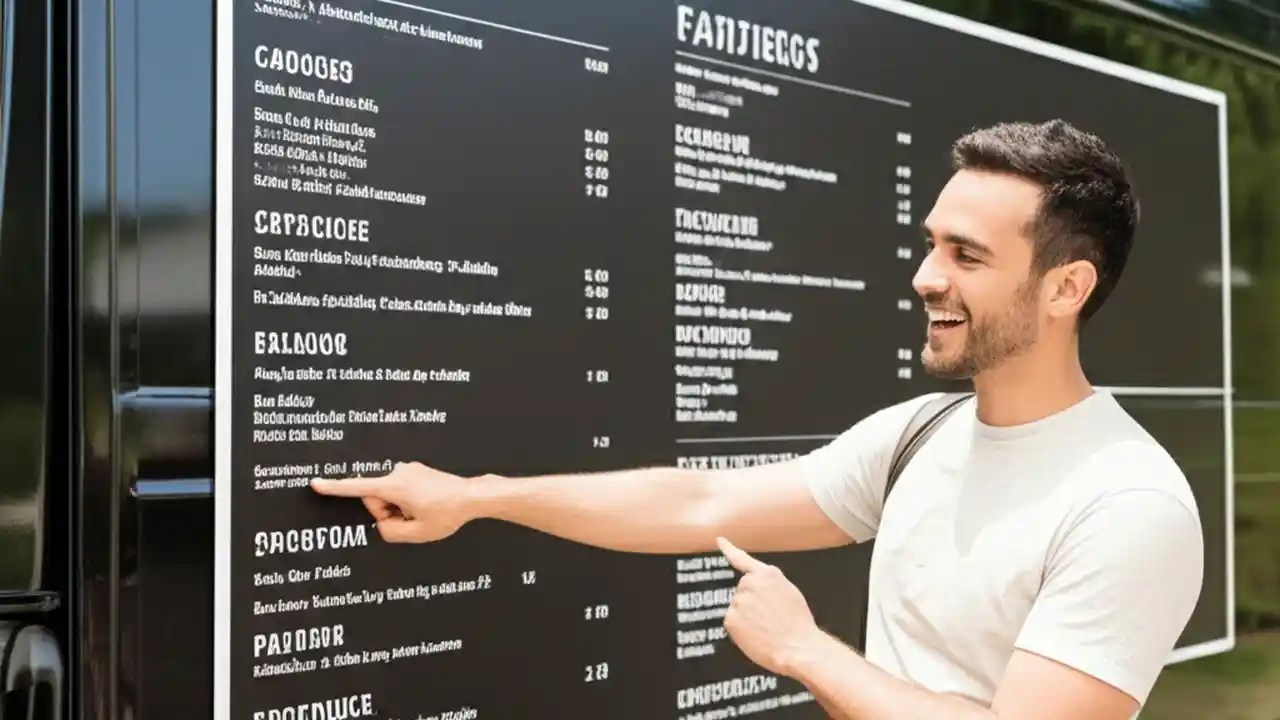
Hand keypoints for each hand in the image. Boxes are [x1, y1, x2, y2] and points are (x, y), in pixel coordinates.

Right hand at [310, 462, 478, 542]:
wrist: (471, 496)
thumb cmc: (447, 514)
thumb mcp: (417, 533)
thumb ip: (390, 533)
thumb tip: (382, 524)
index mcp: (395, 487)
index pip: (358, 488)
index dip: (334, 487)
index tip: (315, 483)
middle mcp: (398, 473)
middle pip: (375, 497)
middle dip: (386, 512)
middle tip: (410, 519)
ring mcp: (407, 469)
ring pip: (388, 494)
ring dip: (399, 507)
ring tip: (422, 512)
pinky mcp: (414, 470)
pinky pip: (400, 489)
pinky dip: (407, 500)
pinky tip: (425, 505)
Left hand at [718, 536, 823, 676]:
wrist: (797, 647)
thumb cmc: (798, 624)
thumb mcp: (790, 593)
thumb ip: (771, 585)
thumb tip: (760, 589)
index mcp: (767, 574)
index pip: (743, 560)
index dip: (729, 549)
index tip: (719, 540)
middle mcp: (750, 583)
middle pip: (742, 591)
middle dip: (751, 603)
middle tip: (769, 618)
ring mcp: (738, 600)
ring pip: (737, 608)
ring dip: (746, 617)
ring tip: (766, 628)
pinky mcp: (730, 618)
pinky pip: (733, 623)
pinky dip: (741, 631)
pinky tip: (756, 635)